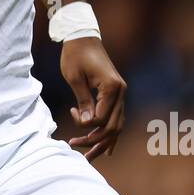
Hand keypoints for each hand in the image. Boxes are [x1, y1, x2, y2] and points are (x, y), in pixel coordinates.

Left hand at [61, 37, 126, 161]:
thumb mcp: (75, 78)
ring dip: (102, 142)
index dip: (85, 124)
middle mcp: (121, 92)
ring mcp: (121, 94)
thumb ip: (83, 102)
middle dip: (94, 141)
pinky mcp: (115, 94)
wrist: (83, 37)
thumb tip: (87, 123)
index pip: (102, 118)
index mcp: (113, 87)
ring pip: (116, 126)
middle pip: (112, 127)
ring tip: (87, 156)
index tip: (71, 113)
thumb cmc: (75, 55)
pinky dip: (111, 135)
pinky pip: (116, 119)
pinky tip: (106, 150)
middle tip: (74, 146)